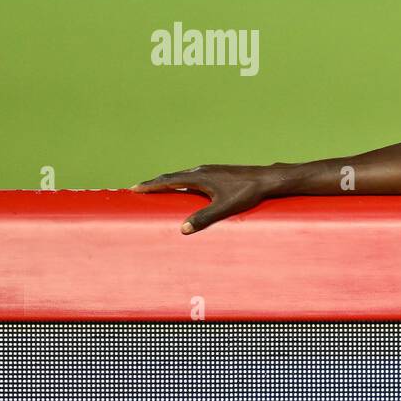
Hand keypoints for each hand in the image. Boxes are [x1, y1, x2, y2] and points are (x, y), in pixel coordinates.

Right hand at [130, 164, 285, 233]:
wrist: (267, 179)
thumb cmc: (246, 193)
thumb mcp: (224, 208)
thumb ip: (203, 218)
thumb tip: (183, 229)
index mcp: (199, 177)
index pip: (168, 181)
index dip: (151, 185)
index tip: (134, 188)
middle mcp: (202, 171)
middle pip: (172, 176)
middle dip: (155, 183)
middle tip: (139, 189)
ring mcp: (210, 170)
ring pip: (183, 175)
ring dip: (168, 181)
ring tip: (158, 188)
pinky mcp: (218, 172)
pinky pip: (193, 177)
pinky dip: (182, 181)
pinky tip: (186, 189)